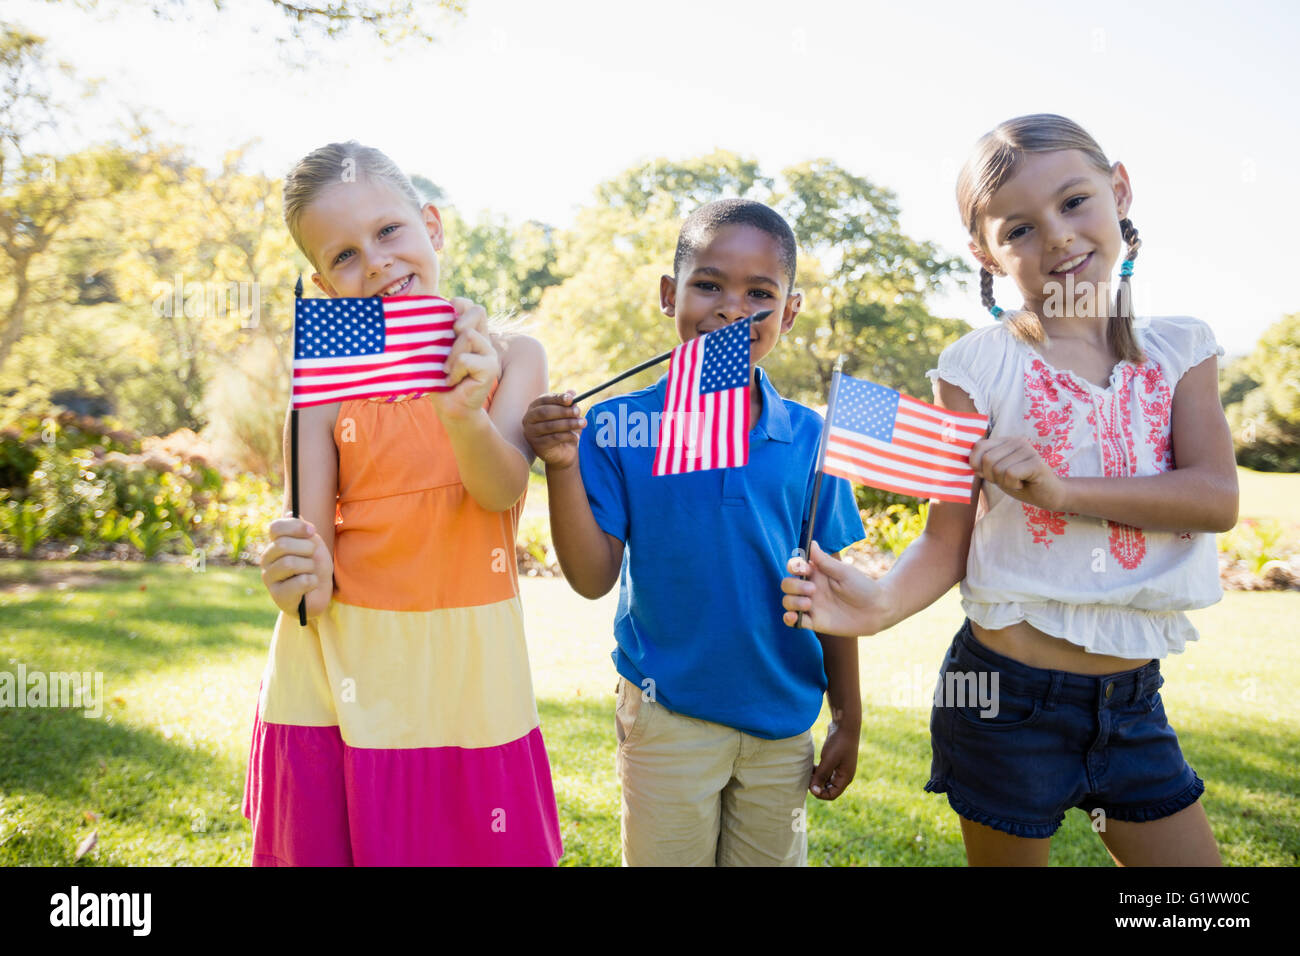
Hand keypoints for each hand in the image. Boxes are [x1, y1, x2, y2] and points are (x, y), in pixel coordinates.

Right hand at [260, 517, 332, 618]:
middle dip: (307, 549)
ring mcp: (270, 578)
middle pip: (283, 545)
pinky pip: (301, 582)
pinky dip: (313, 581)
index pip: (276, 528)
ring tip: (311, 572)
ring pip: (291, 563)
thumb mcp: (312, 544)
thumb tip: (291, 512)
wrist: (319, 594)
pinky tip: (310, 585)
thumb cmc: (314, 567)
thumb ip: (302, 529)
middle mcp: (266, 559)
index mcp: (274, 544)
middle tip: (312, 557)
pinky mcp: (279, 596)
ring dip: (310, 567)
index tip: (312, 531)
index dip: (296, 527)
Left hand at [431, 298, 499, 421]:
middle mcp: (484, 340)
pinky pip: (466, 359)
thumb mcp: (434, 353)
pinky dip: (454, 370)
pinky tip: (452, 381)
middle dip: (459, 322)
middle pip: (478, 310)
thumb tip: (418, 316)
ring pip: (469, 335)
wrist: (451, 409)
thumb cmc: (439, 381)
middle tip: (448, 342)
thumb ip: (435, 334)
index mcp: (472, 333)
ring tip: (446, 370)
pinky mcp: (491, 368)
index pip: (470, 305)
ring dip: (452, 354)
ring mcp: (490, 354)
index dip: (457, 305)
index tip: (445, 322)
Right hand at [522, 391, 585, 469]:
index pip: (544, 399)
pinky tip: (577, 437)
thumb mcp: (567, 414)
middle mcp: (529, 419)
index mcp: (534, 407)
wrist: (562, 452)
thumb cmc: (563, 429)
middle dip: (563, 411)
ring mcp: (531, 433)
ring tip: (582, 423)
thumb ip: (568, 403)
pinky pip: (553, 438)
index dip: (558, 398)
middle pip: (545, 412)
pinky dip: (567, 436)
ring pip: (550, 426)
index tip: (571, 399)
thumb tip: (572, 392)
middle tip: (578, 412)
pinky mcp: (537, 445)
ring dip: (568, 424)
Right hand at [782, 540, 887, 636]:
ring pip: (788, 601)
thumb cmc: (863, 587)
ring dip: (792, 601)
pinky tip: (793, 616)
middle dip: (794, 586)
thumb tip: (811, 543)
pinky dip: (788, 618)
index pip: (795, 567)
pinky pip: (794, 621)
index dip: (794, 567)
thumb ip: (825, 561)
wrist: (877, 610)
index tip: (804, 569)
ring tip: (809, 604)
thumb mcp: (844, 572)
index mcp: (817, 573)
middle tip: (812, 590)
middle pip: (787, 585)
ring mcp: (812, 605)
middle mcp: (811, 588)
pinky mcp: (814, 621)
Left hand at [810, 714, 859, 799]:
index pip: (832, 794)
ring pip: (826, 779)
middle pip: (829, 788)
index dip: (820, 794)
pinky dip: (819, 771)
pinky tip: (811, 766)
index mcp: (845, 778)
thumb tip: (814, 791)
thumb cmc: (838, 743)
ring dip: (817, 778)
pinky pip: (826, 771)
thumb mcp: (828, 761)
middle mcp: (844, 775)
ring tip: (808, 772)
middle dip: (818, 786)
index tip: (809, 786)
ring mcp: (840, 767)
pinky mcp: (836, 760)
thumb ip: (821, 776)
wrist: (845, 725)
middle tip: (807, 779)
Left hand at [968, 436, 1067, 511]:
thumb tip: (967, 461)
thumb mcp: (996, 473)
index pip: (979, 446)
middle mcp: (1017, 441)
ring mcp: (1028, 450)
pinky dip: (1013, 484)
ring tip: (1018, 481)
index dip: (976, 464)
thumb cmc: (1020, 483)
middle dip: (992, 477)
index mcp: (1006, 441)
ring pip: (998, 469)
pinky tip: (1023, 483)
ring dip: (1004, 482)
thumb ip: (983, 464)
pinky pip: (1010, 474)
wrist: (1048, 495)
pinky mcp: (1036, 462)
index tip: (988, 475)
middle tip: (1007, 480)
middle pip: (987, 459)